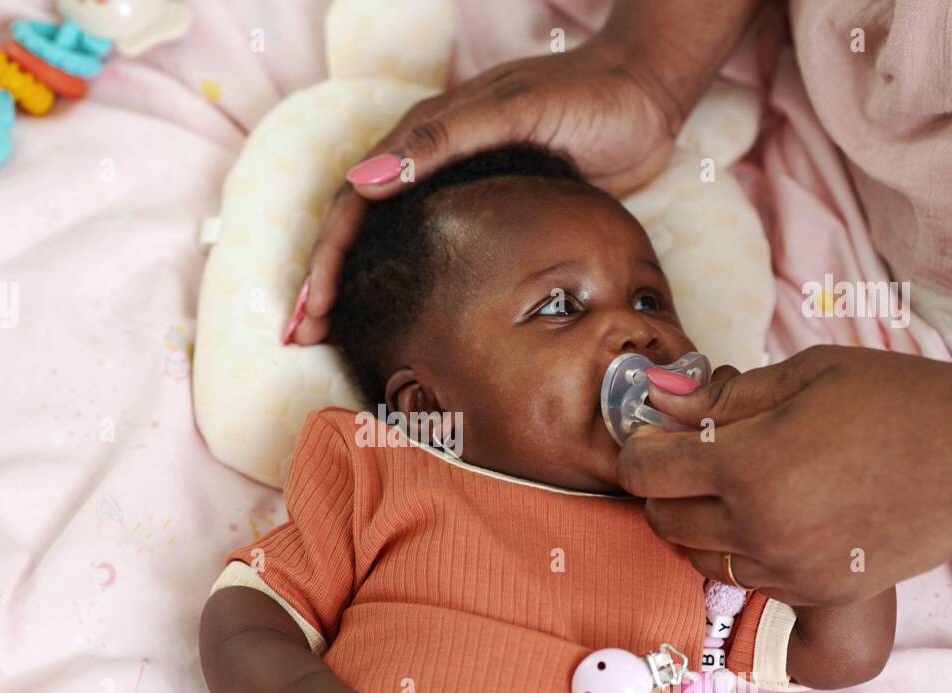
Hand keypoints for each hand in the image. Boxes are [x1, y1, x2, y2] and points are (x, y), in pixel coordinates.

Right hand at [285, 34, 679, 344]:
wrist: (643, 97)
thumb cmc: (584, 99)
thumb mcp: (514, 111)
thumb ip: (443, 141)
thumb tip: (365, 179)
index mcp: (423, 135)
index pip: (354, 200)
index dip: (328, 258)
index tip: (313, 310)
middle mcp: (428, 163)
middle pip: (359, 226)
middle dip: (328, 282)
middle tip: (308, 336)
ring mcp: (455, 190)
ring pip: (389, 243)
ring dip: (358, 287)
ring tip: (336, 335)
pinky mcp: (489, 213)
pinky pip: (430, 252)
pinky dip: (404, 284)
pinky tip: (403, 316)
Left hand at [616, 346, 951, 605]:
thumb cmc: (892, 400)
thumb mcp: (803, 375)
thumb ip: (721, 397)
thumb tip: (657, 400)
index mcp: (747, 466)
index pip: (643, 472)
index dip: (636, 448)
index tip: (650, 432)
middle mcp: (759, 528)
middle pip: (662, 520)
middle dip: (660, 487)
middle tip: (687, 456)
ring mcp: (787, 569)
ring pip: (699, 555)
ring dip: (698, 522)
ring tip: (734, 484)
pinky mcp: (815, 593)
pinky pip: (747, 576)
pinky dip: (740, 549)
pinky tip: (773, 514)